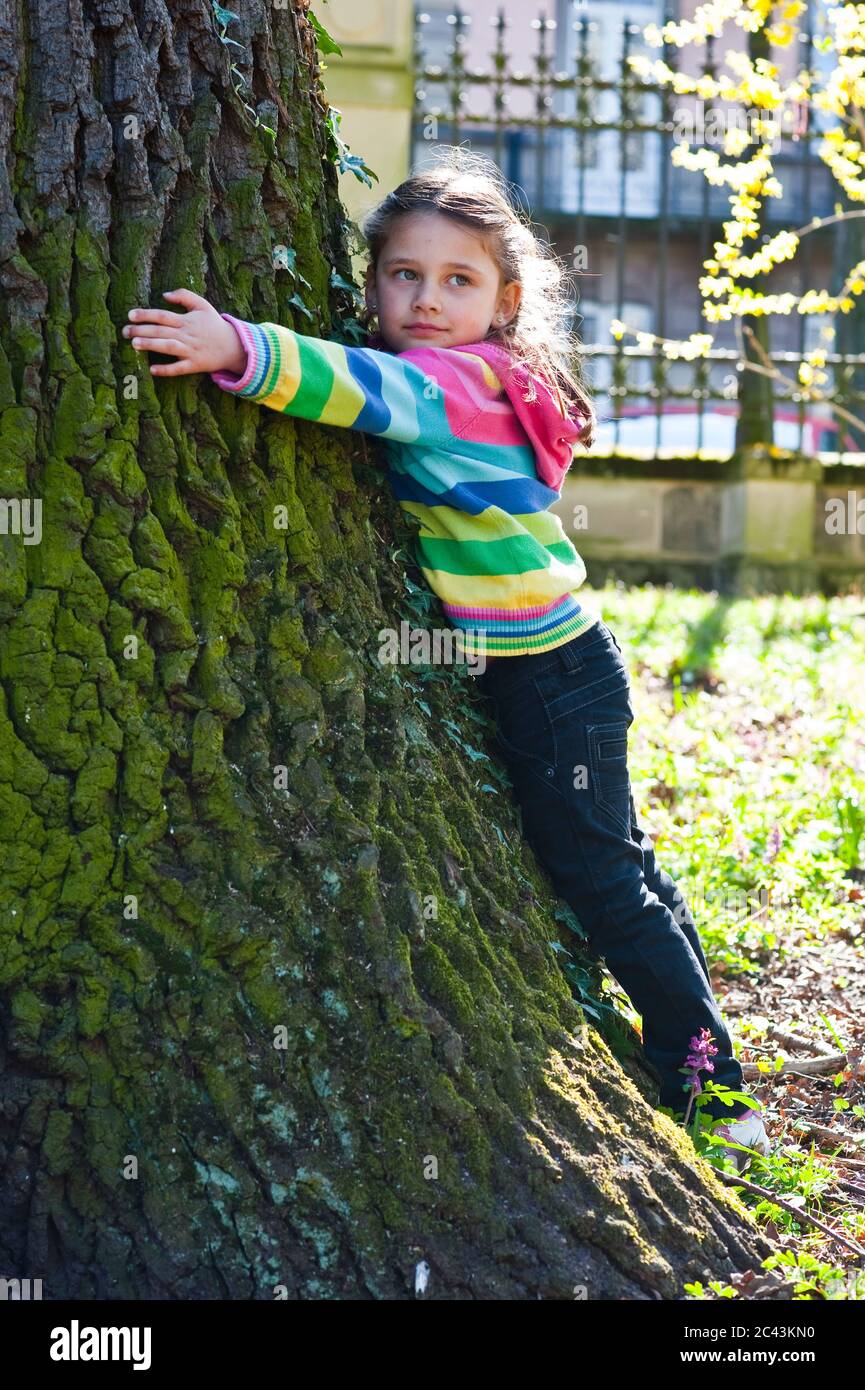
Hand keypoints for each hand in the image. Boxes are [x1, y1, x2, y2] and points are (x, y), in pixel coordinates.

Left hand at [122, 288, 246, 376]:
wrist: (233, 346)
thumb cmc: (214, 324)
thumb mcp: (202, 305)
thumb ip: (184, 295)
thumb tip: (164, 295)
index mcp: (187, 320)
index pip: (162, 315)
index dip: (146, 314)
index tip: (131, 315)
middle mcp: (187, 335)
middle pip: (161, 330)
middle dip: (141, 330)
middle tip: (124, 331)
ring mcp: (191, 350)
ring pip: (168, 347)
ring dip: (151, 345)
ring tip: (134, 344)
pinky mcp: (195, 365)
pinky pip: (179, 368)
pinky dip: (166, 370)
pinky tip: (152, 370)